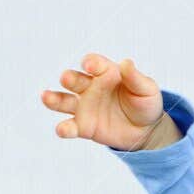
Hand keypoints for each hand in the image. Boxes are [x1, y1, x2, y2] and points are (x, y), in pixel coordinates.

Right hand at [40, 53, 172, 149]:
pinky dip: (65, 128)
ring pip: (65, 101)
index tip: (89, 65)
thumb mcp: (147, 90)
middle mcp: (91, 87)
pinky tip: (61, 130)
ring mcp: (85, 107)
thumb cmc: (145, 104)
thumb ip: (136, 78)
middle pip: (76, 79)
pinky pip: (72, 127)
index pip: (95, 64)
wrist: (146, 130)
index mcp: (106, 73)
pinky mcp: (85, 127)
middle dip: (70, 78)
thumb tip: (126, 63)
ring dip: (54, 99)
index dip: (92, 63)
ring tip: (45, 97)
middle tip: (66, 79)